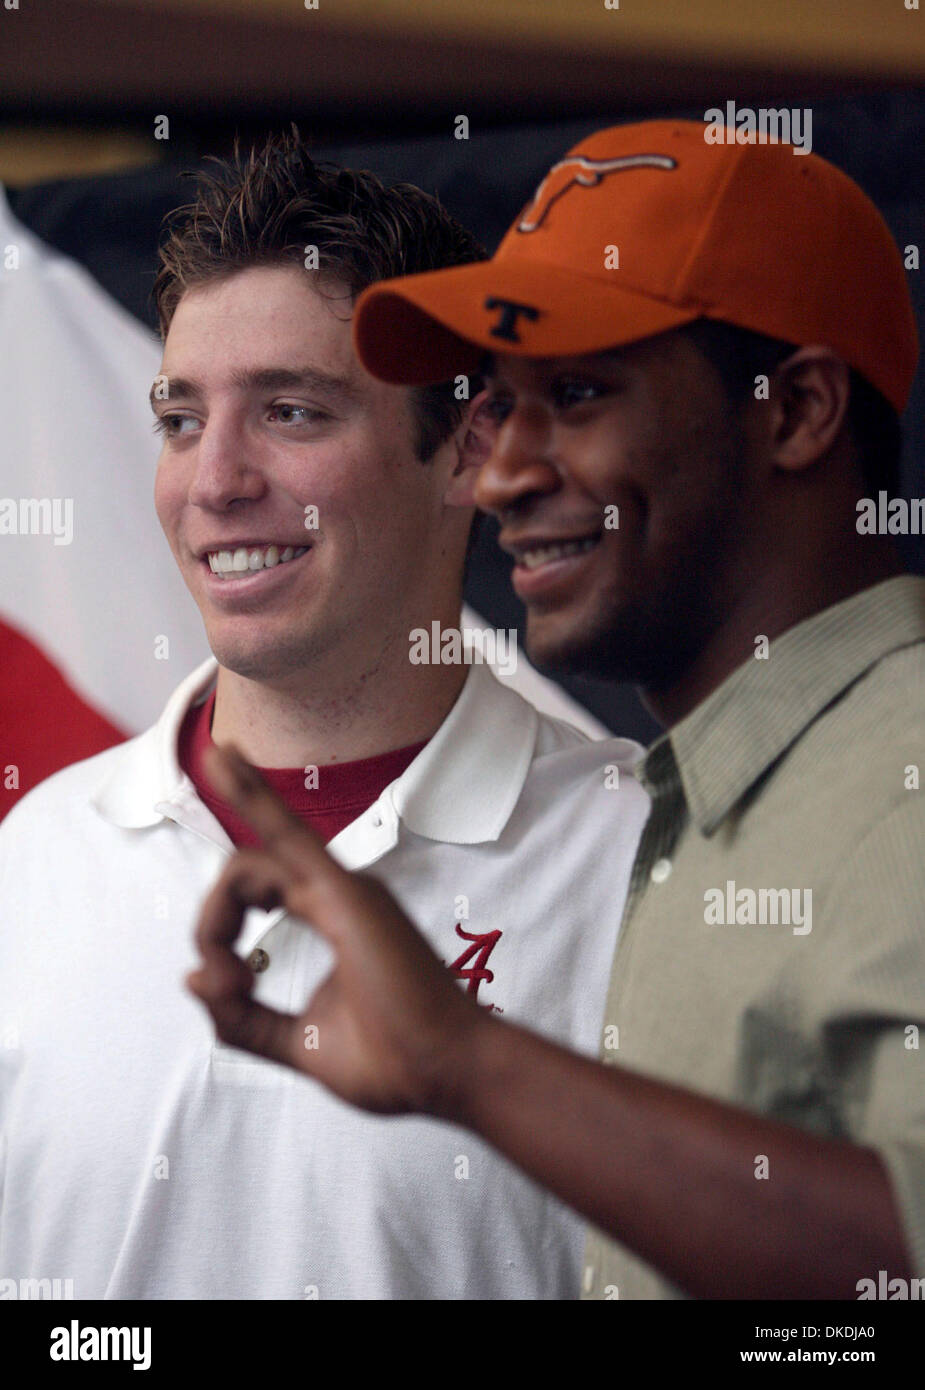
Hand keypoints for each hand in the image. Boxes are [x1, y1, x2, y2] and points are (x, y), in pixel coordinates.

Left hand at [187, 743, 486, 1114]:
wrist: (443, 1076)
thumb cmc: (393, 1061)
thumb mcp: (295, 1043)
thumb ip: (243, 1018)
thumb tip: (193, 979)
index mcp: (333, 913)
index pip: (252, 890)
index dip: (219, 940)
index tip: (231, 994)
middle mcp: (338, 890)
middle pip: (245, 874)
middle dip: (213, 927)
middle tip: (228, 987)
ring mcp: (343, 887)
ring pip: (252, 860)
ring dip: (218, 920)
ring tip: (233, 978)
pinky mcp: (344, 895)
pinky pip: (289, 834)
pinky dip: (253, 795)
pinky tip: (223, 760)